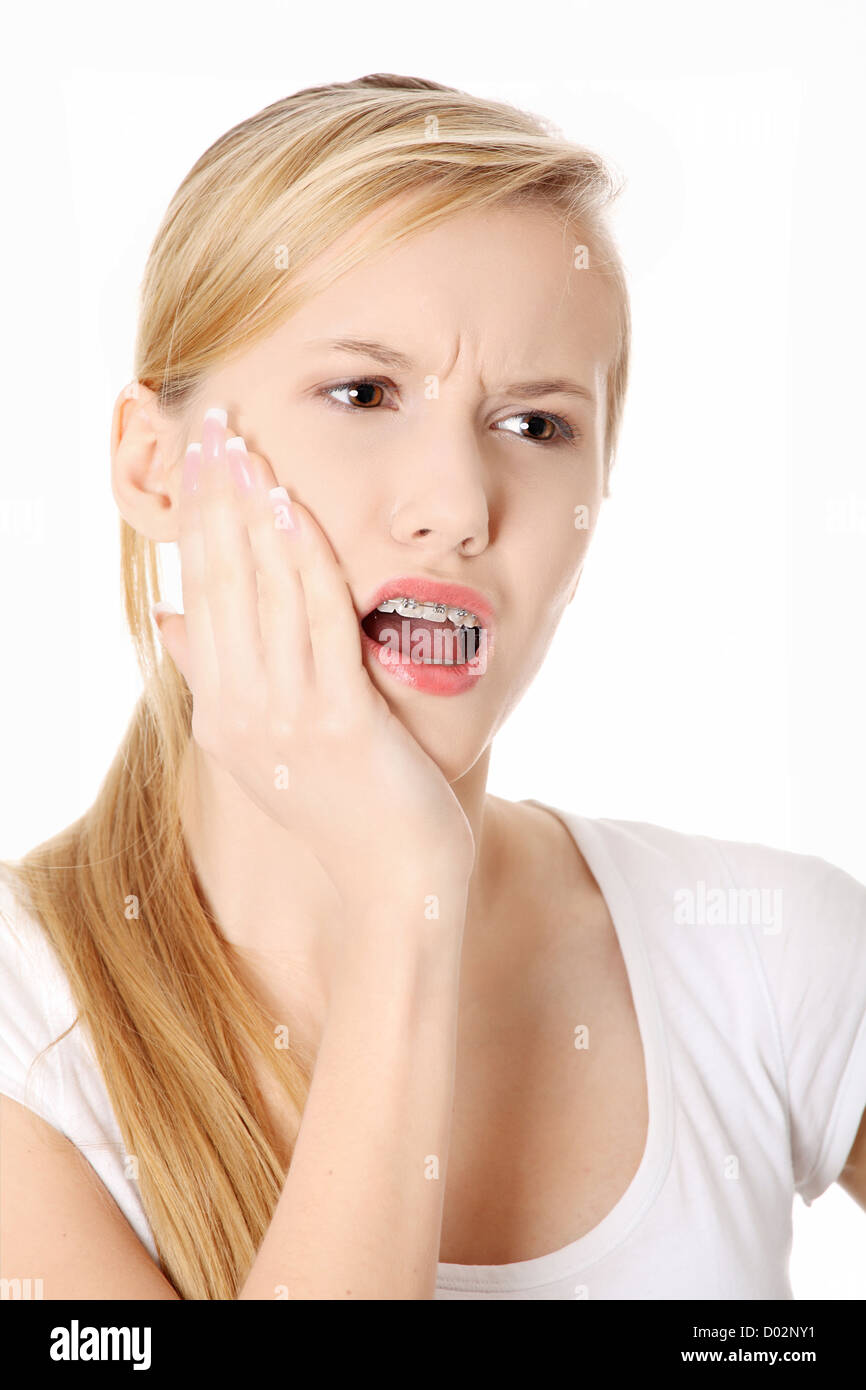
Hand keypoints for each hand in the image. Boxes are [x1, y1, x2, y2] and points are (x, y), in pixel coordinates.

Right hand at [153, 408, 475, 914]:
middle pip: (221, 581)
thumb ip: (223, 679)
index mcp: (223, 710)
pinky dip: (302, 563)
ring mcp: (285, 717)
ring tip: (242, 444)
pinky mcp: (338, 721)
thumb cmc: (347, 809)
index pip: (202, 594)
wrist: (396, 883)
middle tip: (210, 421)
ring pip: (259, 594)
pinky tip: (296, 510)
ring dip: (250, 513)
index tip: (201, 456)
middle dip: (215, 497)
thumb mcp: (265, 746)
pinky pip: (314, 626)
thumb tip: (173, 620)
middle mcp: (241, 710)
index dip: (200, 520)